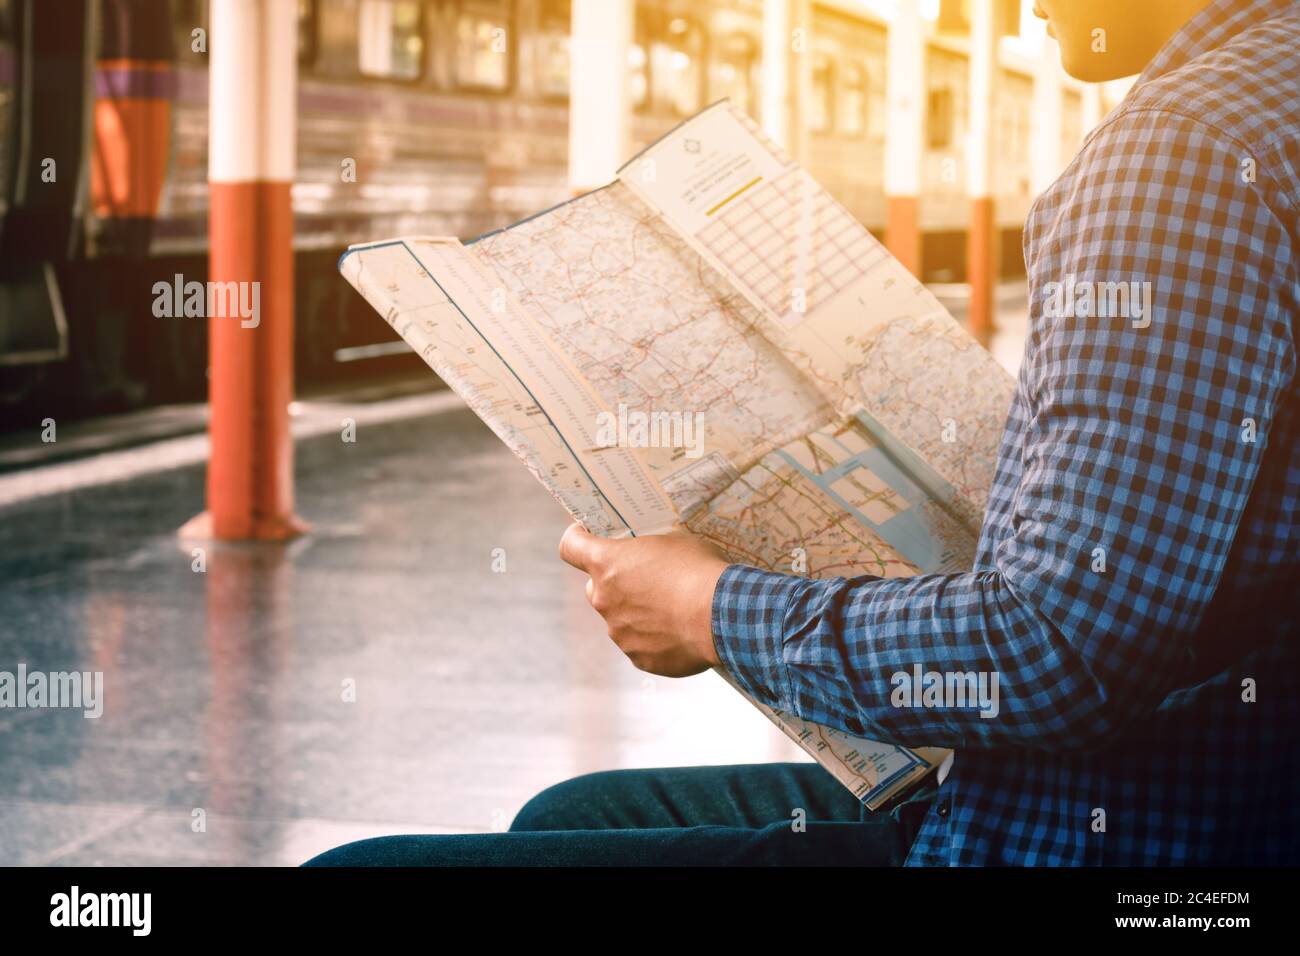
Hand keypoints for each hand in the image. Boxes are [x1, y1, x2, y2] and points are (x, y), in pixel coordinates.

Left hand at [558, 523, 730, 676]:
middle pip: (594, 588)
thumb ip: (649, 552)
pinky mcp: (638, 657)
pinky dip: (655, 638)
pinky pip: (640, 644)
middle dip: (613, 584)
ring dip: (638, 612)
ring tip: (674, 609)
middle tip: (644, 579)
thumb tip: (652, 561)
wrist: (723, 616)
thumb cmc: (700, 571)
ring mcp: (619, 632)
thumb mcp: (675, 542)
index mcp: (608, 564)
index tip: (584, 535)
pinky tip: (680, 630)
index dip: (576, 539)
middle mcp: (604, 599)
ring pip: (619, 619)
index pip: (570, 548)